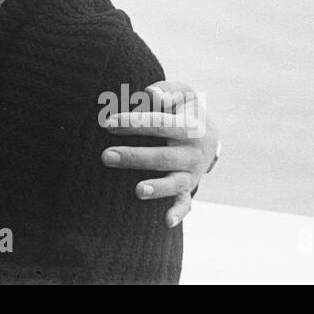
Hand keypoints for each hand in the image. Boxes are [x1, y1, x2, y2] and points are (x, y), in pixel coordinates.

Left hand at [100, 79, 219, 227]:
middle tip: (105, 156)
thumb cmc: (184, 108)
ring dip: (156, 188)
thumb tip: (151, 93)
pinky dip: (177, 213)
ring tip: (137, 190)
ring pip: (174, 183)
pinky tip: (166, 222)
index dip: (134, 124)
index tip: (108, 124)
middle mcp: (191, 153)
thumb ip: (167, 91)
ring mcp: (191, 173)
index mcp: (189, 127)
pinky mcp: (189, 188)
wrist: (208, 132)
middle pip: (162, 157)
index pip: (160, 125)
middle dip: (134, 157)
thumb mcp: (182, 93)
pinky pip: (185, 204)